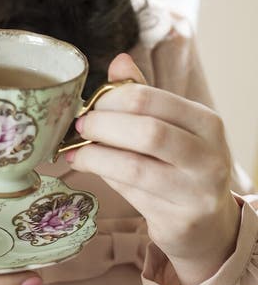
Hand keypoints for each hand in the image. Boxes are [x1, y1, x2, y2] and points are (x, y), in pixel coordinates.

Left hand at [65, 53, 241, 284]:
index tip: (91, 104)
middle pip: (146, 132)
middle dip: (102, 126)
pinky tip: (87, 167)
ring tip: (75, 150)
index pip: (150, 99)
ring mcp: (197, 191)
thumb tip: (119, 61)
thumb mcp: (171, 126)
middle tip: (79, 126)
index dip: (111, 99)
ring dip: (95, 156)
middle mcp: (208, 156)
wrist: (208, 223)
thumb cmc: (182, 164)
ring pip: (134, 167)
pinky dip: (103, 177)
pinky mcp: (179, 220)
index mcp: (206, 122)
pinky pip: (131, 194)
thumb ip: (144, 95)